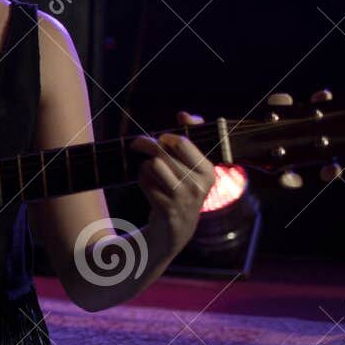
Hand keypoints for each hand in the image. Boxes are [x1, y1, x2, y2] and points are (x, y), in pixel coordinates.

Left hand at [129, 111, 215, 251]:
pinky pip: (145, 182)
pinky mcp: (166, 209)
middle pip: (162, 152)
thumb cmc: (182, 190)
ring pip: (152, 165)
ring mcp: (183, 199)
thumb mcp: (192, 167)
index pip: (181, 142)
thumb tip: (184, 115)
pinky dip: (142, 181)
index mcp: (208, 171)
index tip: (160, 138)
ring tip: (150, 173)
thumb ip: (191, 137)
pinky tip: (149, 188)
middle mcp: (199, 185)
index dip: (165, 137)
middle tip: (137, 144)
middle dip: (146, 145)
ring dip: (145, 167)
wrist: (175, 230)